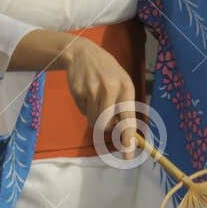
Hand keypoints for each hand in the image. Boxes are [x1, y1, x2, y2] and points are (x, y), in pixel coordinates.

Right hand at [59, 37, 141, 152]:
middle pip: (107, 124)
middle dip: (106, 127)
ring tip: (96, 100)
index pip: (128, 118)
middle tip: (105, 117)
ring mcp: (93, 90)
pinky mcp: (78, 92)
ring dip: (94, 118)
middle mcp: (110, 89)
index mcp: (126, 87)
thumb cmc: (106, 70)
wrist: (82, 52)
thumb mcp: (121, 81)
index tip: (128, 154)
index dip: (128, 138)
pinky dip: (85, 108)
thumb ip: (123, 103)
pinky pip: (83, 112)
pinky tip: (86, 93)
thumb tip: (123, 131)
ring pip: (94, 121)